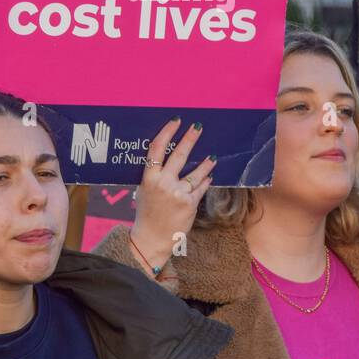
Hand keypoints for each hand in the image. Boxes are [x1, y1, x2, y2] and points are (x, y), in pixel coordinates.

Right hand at [129, 118, 216, 273]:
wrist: (151, 238)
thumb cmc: (147, 213)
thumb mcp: (145, 190)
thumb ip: (155, 175)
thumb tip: (165, 157)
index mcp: (149, 178)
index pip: (157, 149)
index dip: (167, 132)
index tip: (176, 121)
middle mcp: (163, 183)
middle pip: (179, 155)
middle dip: (189, 139)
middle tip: (198, 127)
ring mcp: (177, 193)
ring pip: (195, 173)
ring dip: (206, 163)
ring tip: (213, 156)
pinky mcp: (189, 203)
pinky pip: (200, 188)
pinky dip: (205, 181)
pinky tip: (210, 176)